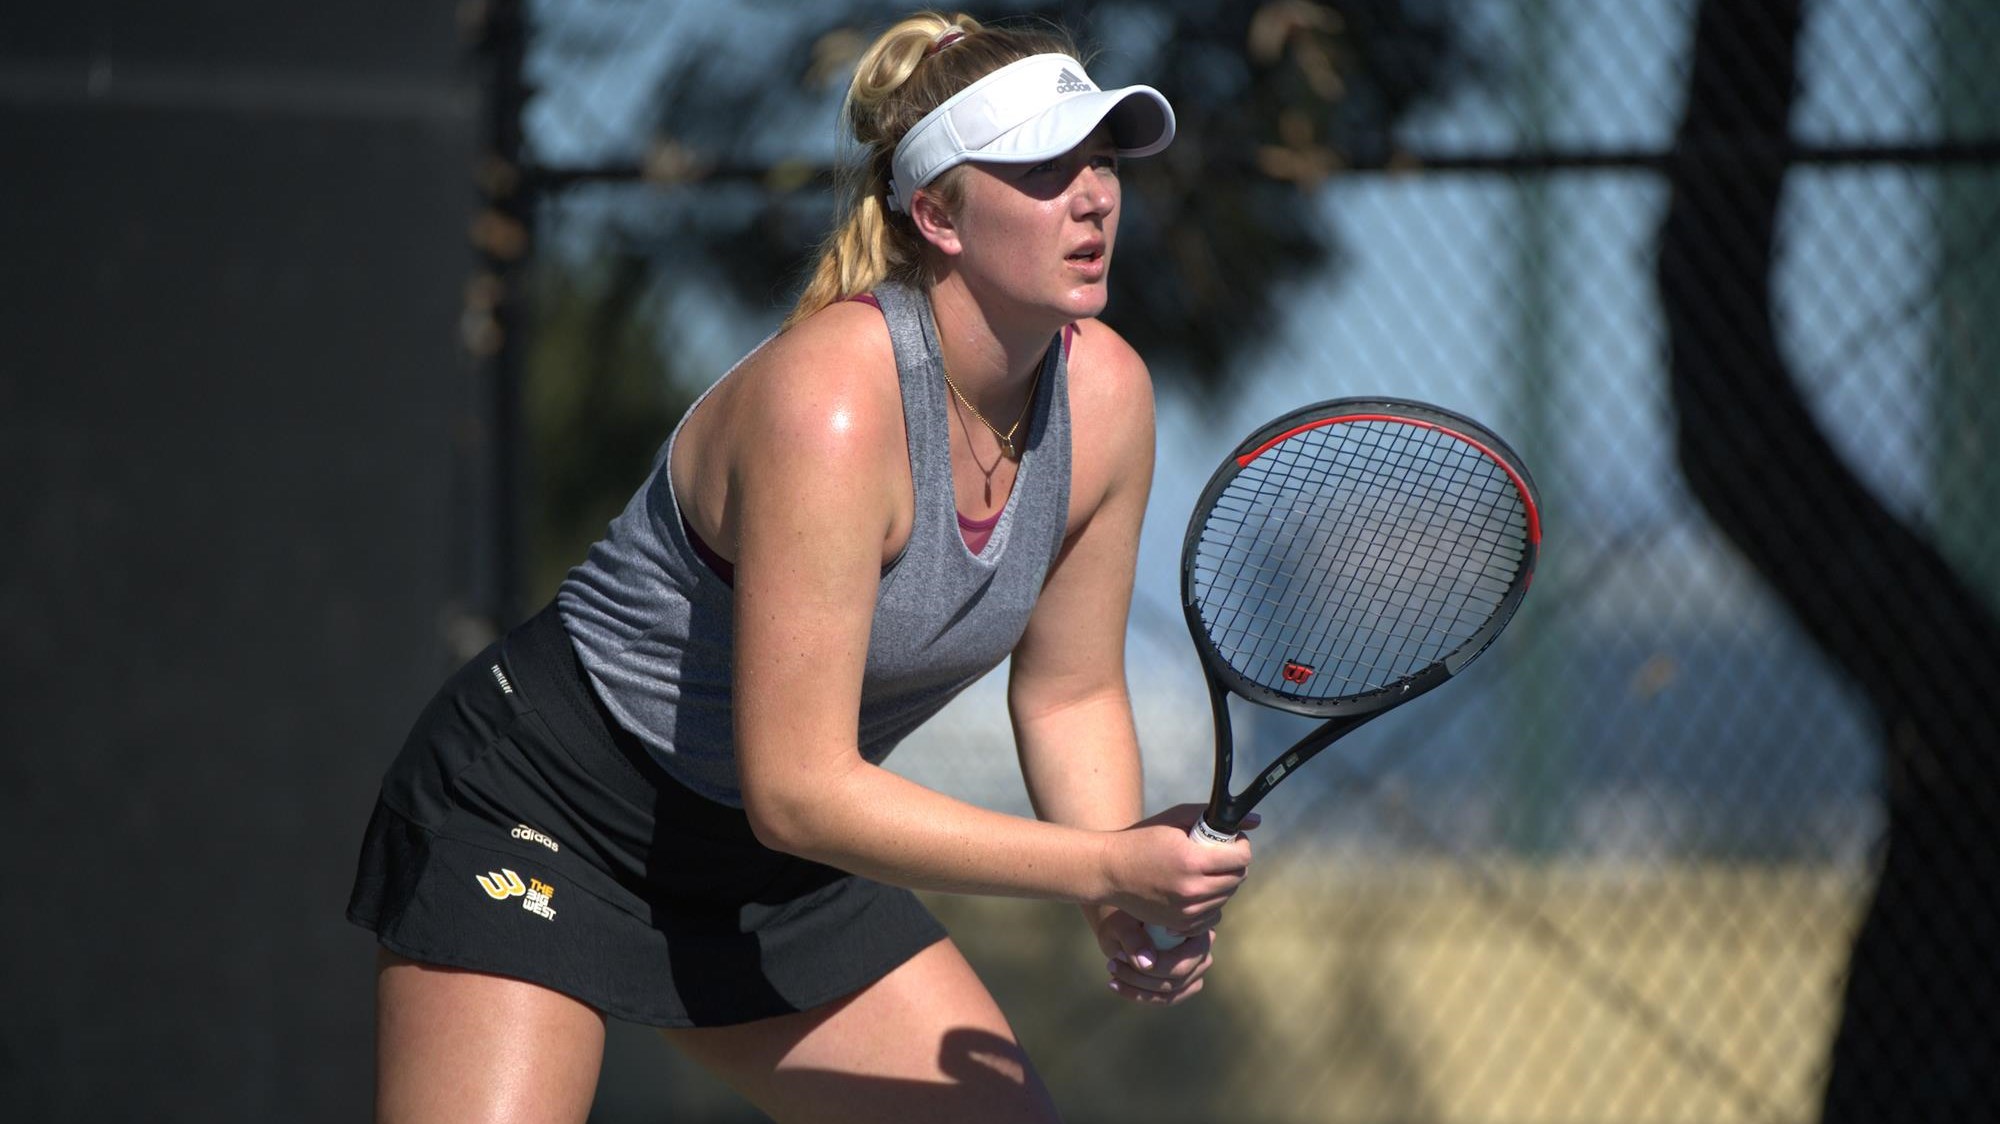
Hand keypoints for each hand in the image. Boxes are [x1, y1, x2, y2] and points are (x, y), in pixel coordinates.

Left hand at [1087, 906, 1216, 1005]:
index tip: (1118, 953)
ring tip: (1111, 970)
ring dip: (1138, 987)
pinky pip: (1166, 999)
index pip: (1187, 952)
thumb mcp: (1122, 922)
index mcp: (1196, 927)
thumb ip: (1134, 938)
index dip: (1159, 961)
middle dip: (1141, 975)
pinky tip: (1114, 984)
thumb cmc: (1125, 918)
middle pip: (1179, 975)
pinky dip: (1139, 995)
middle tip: (1111, 963)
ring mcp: (1196, 970)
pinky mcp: (1184, 986)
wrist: (1124, 923)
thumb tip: (1147, 965)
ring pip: (1172, 991)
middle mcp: (1202, 950)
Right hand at [1099, 805, 1258, 935]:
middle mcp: (1192, 890)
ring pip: (1227, 897)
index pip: (1241, 858)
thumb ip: (1214, 817)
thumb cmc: (1143, 839)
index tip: (1231, 841)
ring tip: (1201, 870)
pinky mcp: (1182, 924)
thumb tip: (1256, 821)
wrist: (1110, 872)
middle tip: (1216, 854)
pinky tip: (1193, 887)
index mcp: (1192, 861)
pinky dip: (1209, 901)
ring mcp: (1187, 911)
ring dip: (1222, 882)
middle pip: (1238, 878)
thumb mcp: (1176, 818)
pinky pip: (1213, 914)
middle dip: (1233, 863)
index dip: (1241, 846)